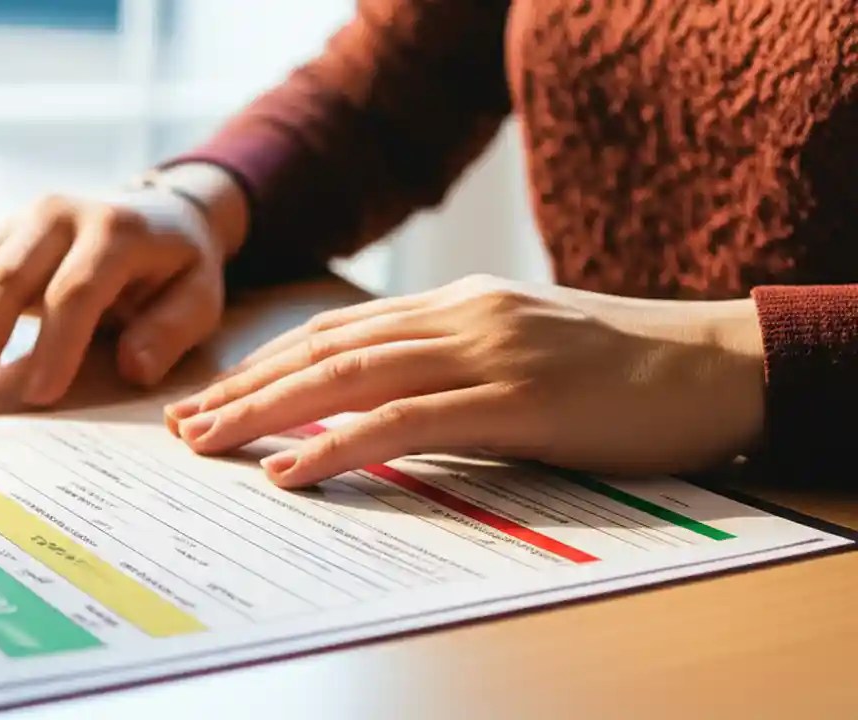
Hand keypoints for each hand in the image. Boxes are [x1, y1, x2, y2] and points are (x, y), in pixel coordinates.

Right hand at [0, 168, 243, 408]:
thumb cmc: (177, 265)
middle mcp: (56, 217)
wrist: (159, 210)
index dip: (57, 343)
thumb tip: (133, 367)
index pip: (76, 289)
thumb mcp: (199, 294)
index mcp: (114, 229)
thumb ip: (170, 329)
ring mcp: (16, 224)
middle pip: (5, 276)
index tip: (39, 396)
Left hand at [165, 275, 765, 486]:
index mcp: (453, 304)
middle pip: (322, 349)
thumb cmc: (615, 369)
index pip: (336, 330)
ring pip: (346, 376)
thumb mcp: (520, 349)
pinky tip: (289, 470)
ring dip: (266, 411)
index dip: (266, 362)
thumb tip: (381, 403)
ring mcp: (482, 351)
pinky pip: (402, 422)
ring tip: (207, 443)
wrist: (710, 366)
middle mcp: (456, 316)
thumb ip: (453, 362)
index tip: (212, 394)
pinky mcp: (511, 399)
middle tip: (181, 423)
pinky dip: (336, 444)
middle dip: (244, 386)